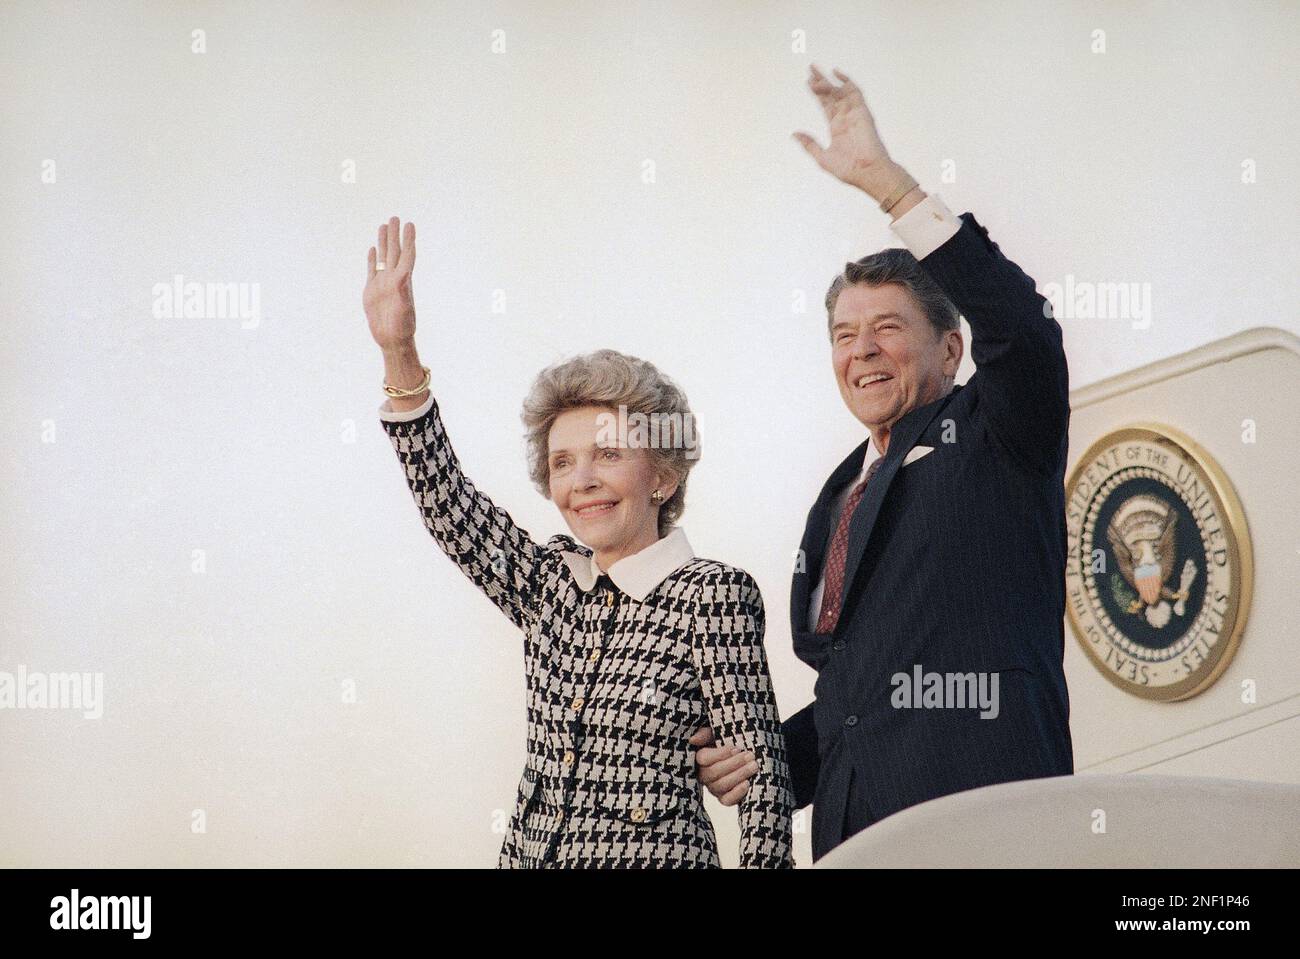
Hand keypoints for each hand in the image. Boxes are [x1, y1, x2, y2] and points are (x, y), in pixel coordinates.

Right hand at [364, 216, 416, 351]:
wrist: (391, 339)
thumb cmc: (401, 327)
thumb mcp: (403, 309)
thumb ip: (403, 292)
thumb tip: (404, 275)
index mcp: (403, 281)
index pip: (407, 255)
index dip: (408, 240)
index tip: (410, 225)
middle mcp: (394, 279)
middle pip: (395, 252)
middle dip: (395, 235)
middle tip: (395, 217)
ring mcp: (383, 283)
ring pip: (384, 258)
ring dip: (384, 242)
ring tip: (383, 226)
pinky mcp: (372, 290)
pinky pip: (372, 270)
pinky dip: (373, 259)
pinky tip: (373, 249)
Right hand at [689, 725, 757, 805]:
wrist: (746, 753)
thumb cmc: (729, 740)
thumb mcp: (717, 732)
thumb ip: (705, 733)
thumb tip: (693, 740)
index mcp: (700, 757)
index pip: (703, 759)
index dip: (720, 755)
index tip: (735, 748)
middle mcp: (704, 775)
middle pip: (713, 773)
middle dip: (734, 764)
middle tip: (750, 756)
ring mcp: (713, 788)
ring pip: (720, 786)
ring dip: (739, 775)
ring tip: (753, 766)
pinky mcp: (724, 798)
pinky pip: (727, 801)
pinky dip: (737, 793)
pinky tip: (747, 783)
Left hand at [793, 65, 900, 201]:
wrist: (867, 172)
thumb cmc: (848, 169)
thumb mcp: (822, 157)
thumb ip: (809, 144)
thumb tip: (795, 134)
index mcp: (836, 127)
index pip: (825, 104)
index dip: (817, 93)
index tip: (808, 82)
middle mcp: (845, 118)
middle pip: (832, 94)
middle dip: (821, 81)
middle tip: (811, 68)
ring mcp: (854, 114)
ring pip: (839, 92)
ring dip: (827, 83)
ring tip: (814, 75)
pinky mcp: (862, 112)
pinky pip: (855, 92)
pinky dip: (846, 82)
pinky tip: (836, 73)